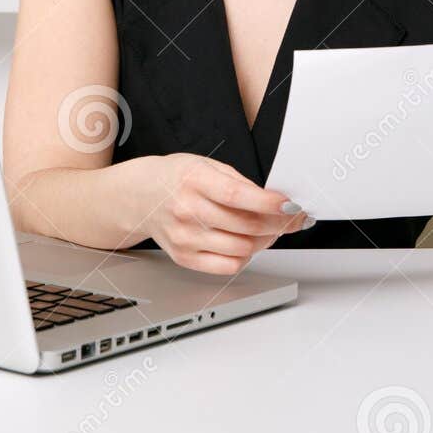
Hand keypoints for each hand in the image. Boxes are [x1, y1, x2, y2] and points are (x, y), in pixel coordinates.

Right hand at [140, 153, 308, 274]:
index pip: (236, 196)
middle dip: (278, 224)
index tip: (291, 206)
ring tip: (270, 229)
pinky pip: (227, 266)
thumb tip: (273, 202)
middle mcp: (186, 210)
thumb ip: (239, 183)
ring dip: (265, 240)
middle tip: (291, 218)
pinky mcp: (184, 258)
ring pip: (241, 248)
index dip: (268, 203)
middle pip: (245, 226)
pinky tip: (248, 243)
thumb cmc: (177, 178)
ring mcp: (185, 237)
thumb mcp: (207, 166)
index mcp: (193, 180)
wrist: (141, 196)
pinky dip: (246, 256)